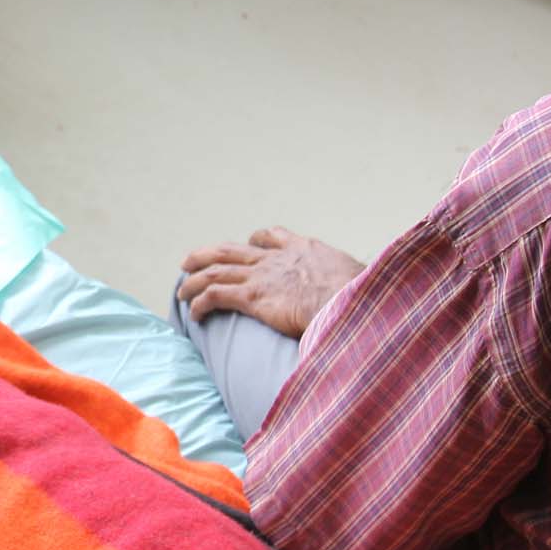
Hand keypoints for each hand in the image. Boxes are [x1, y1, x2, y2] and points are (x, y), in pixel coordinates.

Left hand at [177, 227, 362, 338]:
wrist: (352, 300)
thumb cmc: (362, 296)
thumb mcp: (359, 281)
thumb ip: (351, 285)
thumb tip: (368, 297)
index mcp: (304, 250)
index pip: (274, 236)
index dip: (255, 240)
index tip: (248, 243)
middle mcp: (278, 258)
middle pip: (232, 249)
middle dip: (208, 254)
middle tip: (191, 261)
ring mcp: (263, 276)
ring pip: (216, 270)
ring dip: (194, 279)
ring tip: (182, 291)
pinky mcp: (253, 296)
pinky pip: (215, 294)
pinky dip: (200, 301)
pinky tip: (194, 313)